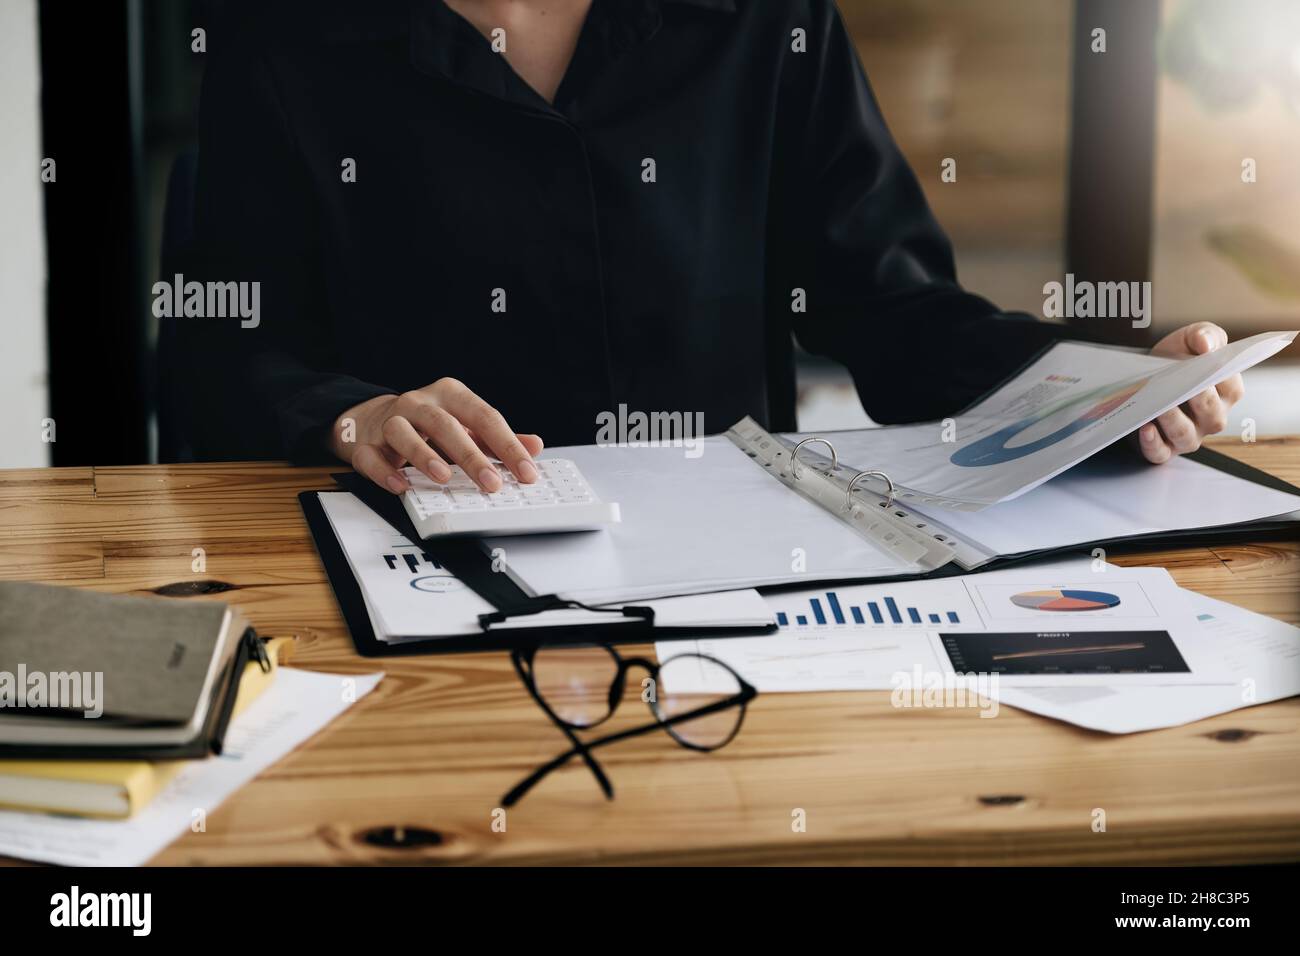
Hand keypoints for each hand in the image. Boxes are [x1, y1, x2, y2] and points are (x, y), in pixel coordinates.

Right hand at [330, 378, 543, 493]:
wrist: (375, 420)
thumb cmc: (429, 425)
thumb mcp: (467, 426)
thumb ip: (498, 439)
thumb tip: (534, 446)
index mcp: (451, 395)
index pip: (485, 417)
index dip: (508, 446)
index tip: (526, 472)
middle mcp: (420, 403)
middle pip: (446, 425)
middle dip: (472, 456)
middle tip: (492, 483)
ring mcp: (391, 421)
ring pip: (404, 432)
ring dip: (424, 455)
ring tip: (444, 478)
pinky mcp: (366, 443)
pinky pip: (372, 455)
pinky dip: (385, 471)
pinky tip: (400, 485)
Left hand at [1137, 322, 1243, 463]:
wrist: (1143, 376)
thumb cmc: (1173, 361)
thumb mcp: (1189, 340)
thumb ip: (1204, 335)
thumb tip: (1206, 344)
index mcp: (1226, 393)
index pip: (1232, 389)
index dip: (1218, 378)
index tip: (1205, 365)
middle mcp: (1211, 418)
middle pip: (1211, 414)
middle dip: (1197, 399)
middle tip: (1181, 384)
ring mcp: (1189, 435)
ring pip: (1186, 435)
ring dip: (1173, 420)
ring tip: (1159, 405)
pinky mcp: (1163, 448)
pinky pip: (1160, 452)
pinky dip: (1153, 443)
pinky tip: (1145, 428)